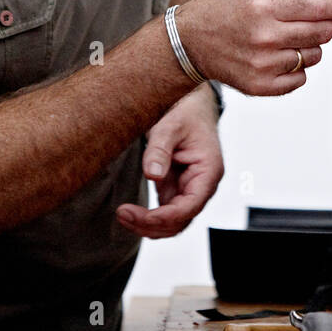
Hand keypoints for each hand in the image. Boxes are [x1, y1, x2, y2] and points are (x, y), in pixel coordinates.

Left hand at [116, 83, 223, 238]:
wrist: (189, 105)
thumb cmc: (185, 112)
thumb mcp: (170, 125)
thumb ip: (160, 149)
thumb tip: (153, 175)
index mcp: (208, 171)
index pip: (190, 206)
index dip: (165, 216)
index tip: (138, 215)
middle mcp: (202, 185)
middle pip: (181, 220)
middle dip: (152, 224)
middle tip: (122, 214)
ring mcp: (189, 189)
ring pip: (173, 221)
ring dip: (149, 225)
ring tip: (123, 215)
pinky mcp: (176, 188)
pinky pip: (165, 212)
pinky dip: (149, 218)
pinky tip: (130, 214)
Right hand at [174, 0, 331, 95]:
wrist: (190, 42)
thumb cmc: (226, 7)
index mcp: (263, 4)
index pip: (319, 7)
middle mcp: (264, 36)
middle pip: (322, 31)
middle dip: (327, 23)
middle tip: (314, 18)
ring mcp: (262, 64)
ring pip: (315, 55)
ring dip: (310, 46)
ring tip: (286, 37)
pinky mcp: (261, 86)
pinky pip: (302, 78)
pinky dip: (297, 67)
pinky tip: (277, 56)